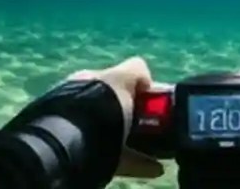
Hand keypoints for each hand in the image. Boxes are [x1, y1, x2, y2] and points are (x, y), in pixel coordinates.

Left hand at [66, 57, 165, 178]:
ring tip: (161, 150)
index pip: (113, 80)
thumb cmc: (101, 101)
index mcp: (85, 82)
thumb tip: (147, 82)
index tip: (153, 100)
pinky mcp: (92, 156)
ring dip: (141, 142)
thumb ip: (137, 72)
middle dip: (138, 116)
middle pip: (117, 109)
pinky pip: (121, 159)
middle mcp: (83, 106)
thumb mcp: (123, 76)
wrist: (79, 140)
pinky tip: (156, 167)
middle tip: (159, 125)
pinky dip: (139, 163)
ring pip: (119, 135)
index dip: (135, 88)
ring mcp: (86, 132)